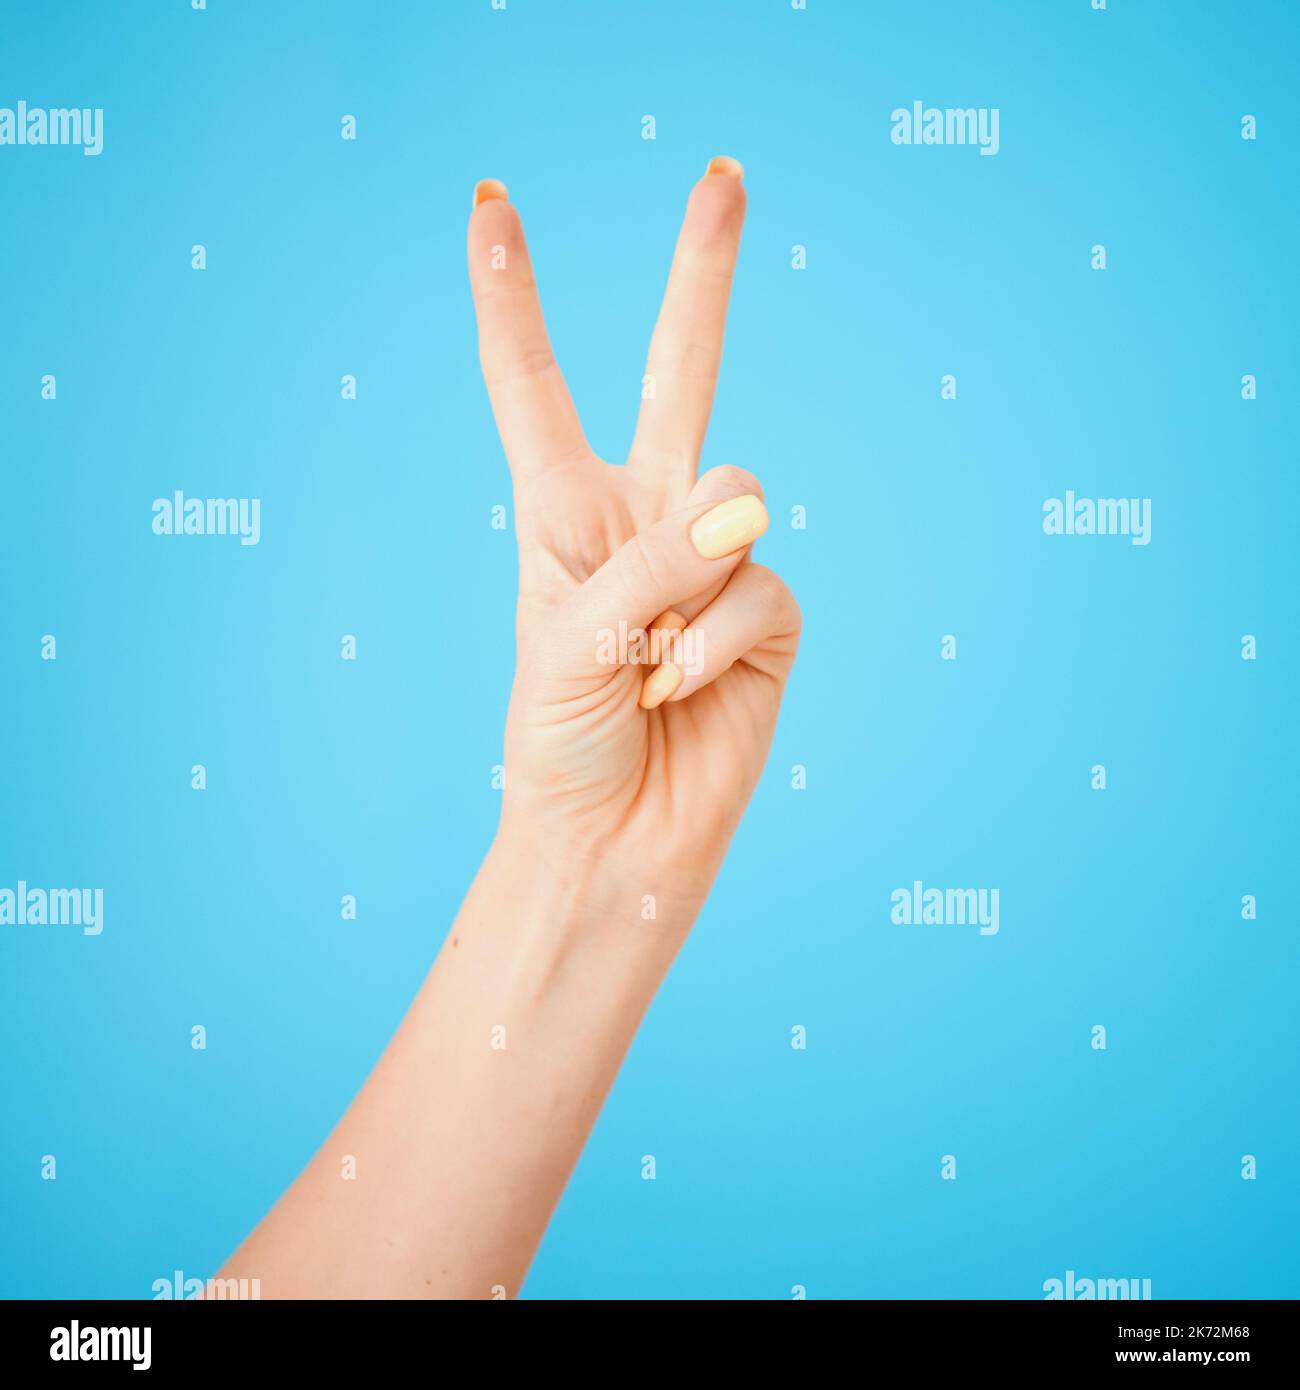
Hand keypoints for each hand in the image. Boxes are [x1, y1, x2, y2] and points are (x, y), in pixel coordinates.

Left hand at [468, 159, 799, 901]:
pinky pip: (760, 588)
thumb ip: (652, 562)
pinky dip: (715, 644)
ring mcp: (714, 565)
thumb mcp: (569, 641)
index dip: (511, 298)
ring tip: (644, 671)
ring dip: (679, 596)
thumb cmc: (561, 745)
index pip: (533, 386)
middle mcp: (645, 521)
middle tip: (726, 173)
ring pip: (733, 505)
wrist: (615, 844)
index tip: (490, 206)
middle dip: (703, 276)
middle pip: (684, 375)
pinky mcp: (769, 618)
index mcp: (565, 511)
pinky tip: (682, 688)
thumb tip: (753, 500)